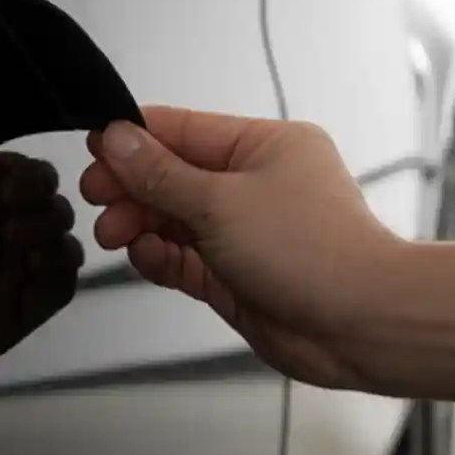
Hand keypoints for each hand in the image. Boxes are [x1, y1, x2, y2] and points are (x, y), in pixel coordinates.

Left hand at [0, 152, 83, 383]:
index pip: (22, 176)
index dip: (29, 176)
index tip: (13, 190)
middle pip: (50, 207)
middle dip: (44, 208)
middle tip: (9, 231)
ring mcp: (9, 277)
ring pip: (61, 246)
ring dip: (55, 240)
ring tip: (25, 254)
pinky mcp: (17, 317)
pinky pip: (58, 291)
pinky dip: (61, 276)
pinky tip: (35, 274)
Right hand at [79, 106, 403, 389]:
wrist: (359, 325)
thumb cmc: (314, 253)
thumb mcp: (221, 201)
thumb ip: (161, 174)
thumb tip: (118, 140)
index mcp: (263, 145)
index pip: (184, 130)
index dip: (135, 138)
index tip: (94, 147)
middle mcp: (255, 184)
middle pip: (173, 175)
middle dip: (131, 186)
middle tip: (97, 197)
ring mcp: (245, 231)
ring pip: (174, 218)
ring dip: (140, 223)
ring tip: (114, 233)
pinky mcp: (235, 274)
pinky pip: (183, 257)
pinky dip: (158, 256)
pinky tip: (142, 256)